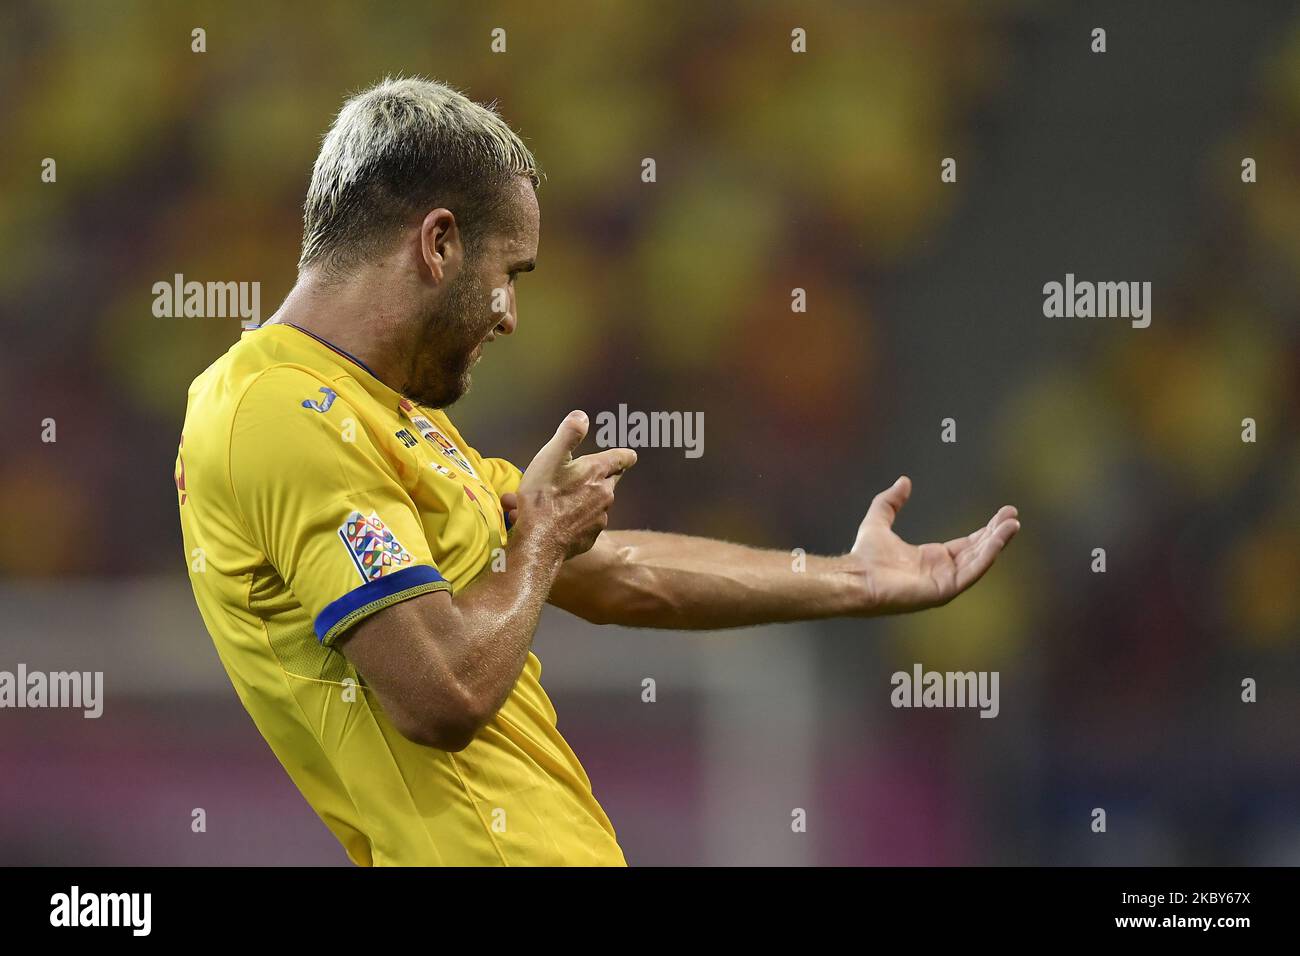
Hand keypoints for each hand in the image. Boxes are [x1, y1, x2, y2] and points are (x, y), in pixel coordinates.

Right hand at [510, 411, 636, 560]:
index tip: (629, 456)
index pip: (622, 459)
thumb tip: (582, 416)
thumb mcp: (550, 457)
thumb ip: (569, 434)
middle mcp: (605, 494)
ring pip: (599, 503)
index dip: (625, 455)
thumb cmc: (542, 497)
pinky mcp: (591, 536)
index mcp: (597, 472)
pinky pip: (589, 523)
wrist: (539, 541)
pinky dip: (579, 519)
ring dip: (586, 499)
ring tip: (562, 500)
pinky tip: (561, 519)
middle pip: (610, 481)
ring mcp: (600, 518)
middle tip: (582, 475)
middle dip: (600, 477)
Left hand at [848, 476, 1018, 613]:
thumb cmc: (864, 555)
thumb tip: (904, 481)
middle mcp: (941, 572)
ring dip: (997, 543)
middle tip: (1013, 515)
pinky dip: (987, 556)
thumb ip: (890, 502)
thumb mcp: (878, 520)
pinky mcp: (944, 591)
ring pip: (978, 561)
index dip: (984, 530)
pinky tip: (998, 540)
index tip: (1002, 515)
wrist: (856, 575)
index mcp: (931, 559)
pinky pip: (971, 572)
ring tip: (1013, 524)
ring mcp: (944, 583)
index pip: (966, 545)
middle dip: (996, 534)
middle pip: (977, 551)